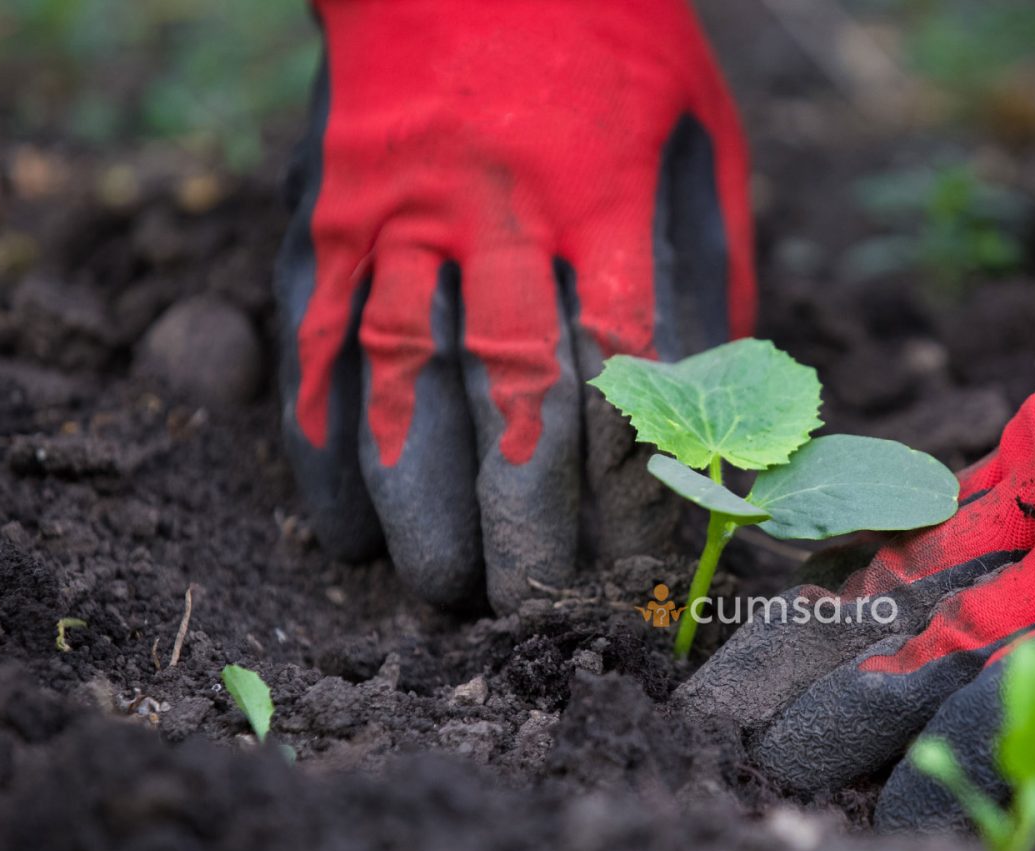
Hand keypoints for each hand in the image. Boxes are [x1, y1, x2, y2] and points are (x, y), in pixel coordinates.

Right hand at [275, 0, 752, 611]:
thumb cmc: (609, 38)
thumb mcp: (697, 129)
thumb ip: (708, 262)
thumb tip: (721, 398)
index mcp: (607, 188)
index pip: (624, 369)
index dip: (627, 483)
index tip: (635, 567)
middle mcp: (499, 204)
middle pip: (512, 391)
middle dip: (522, 519)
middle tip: (531, 609)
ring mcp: (400, 204)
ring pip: (402, 377)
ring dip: (419, 500)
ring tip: (438, 590)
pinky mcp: (326, 204)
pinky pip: (313, 337)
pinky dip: (322, 440)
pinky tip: (341, 521)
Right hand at [677, 56, 1034, 830]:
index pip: (1025, 692)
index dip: (951, 743)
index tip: (894, 786)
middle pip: (965, 628)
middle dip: (891, 679)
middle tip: (823, 715)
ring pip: (949, 553)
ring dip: (888, 598)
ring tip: (826, 629)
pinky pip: (971, 489)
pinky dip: (929, 522)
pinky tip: (899, 545)